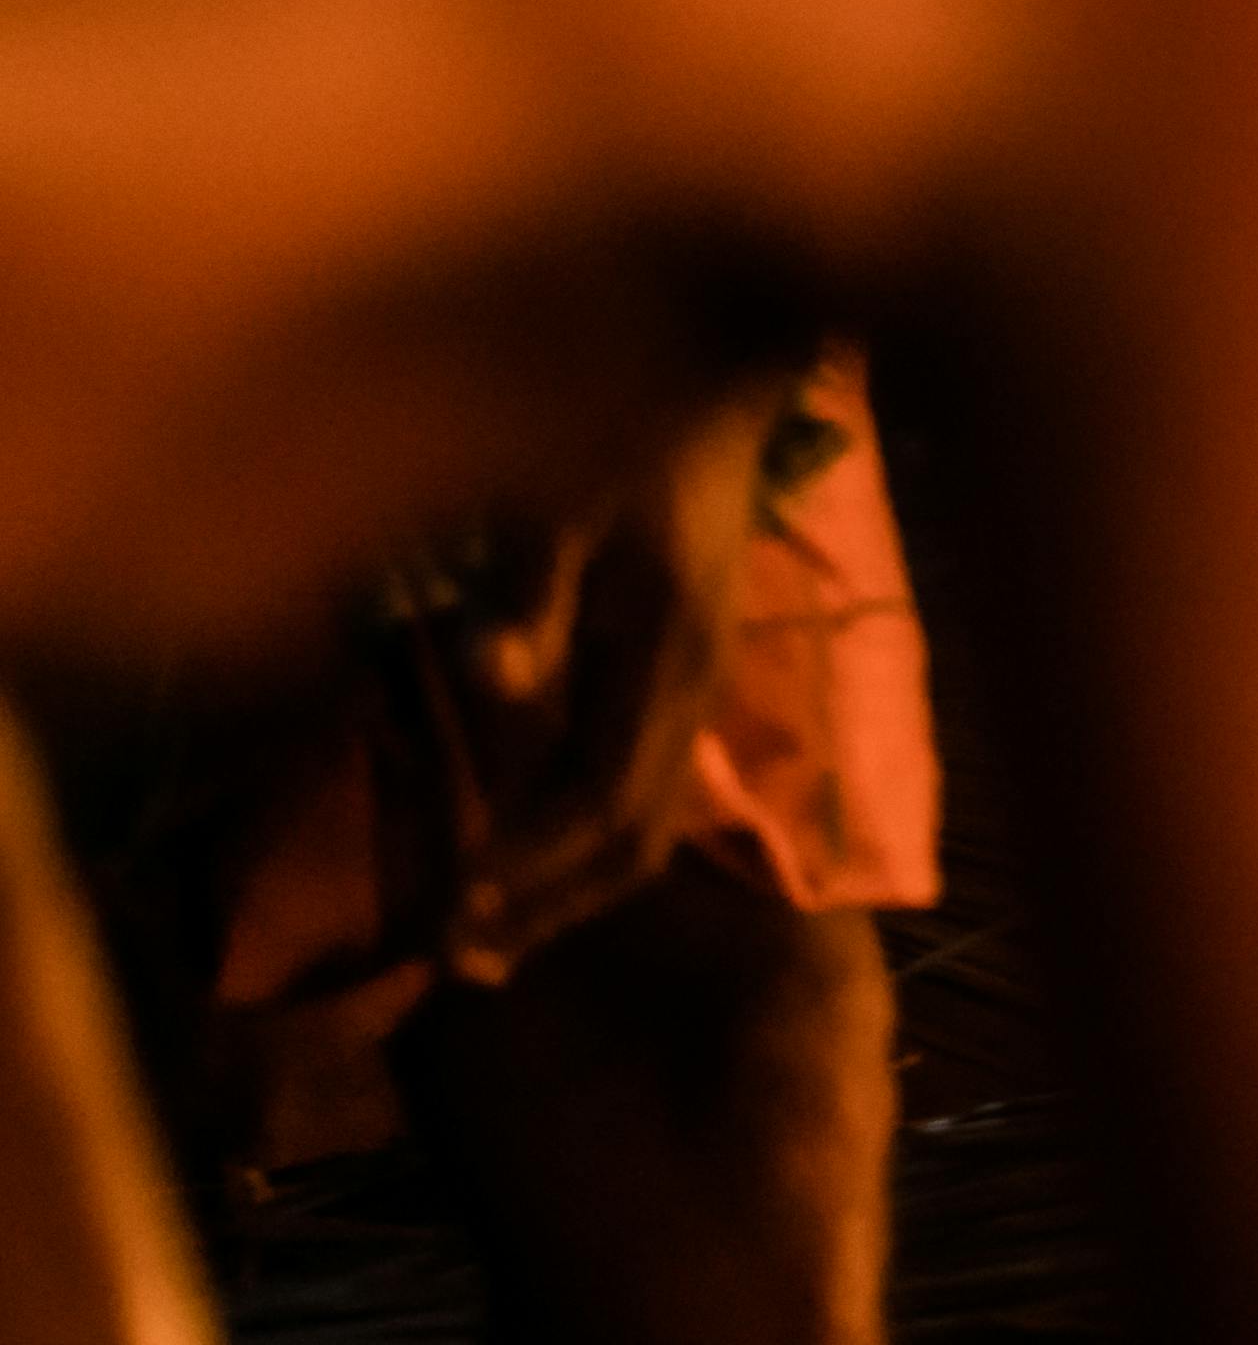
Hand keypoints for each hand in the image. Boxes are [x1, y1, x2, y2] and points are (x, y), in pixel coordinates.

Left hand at [408, 386, 802, 971]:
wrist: (722, 381)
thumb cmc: (634, 430)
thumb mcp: (567, 500)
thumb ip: (532, 596)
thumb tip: (487, 685)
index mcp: (667, 656)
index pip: (603, 803)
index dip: (528, 872)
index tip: (449, 921)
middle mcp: (693, 686)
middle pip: (636, 837)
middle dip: (547, 907)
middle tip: (456, 963)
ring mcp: (697, 681)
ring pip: (646, 819)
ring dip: (565, 886)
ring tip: (486, 936)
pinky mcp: (679, 668)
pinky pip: (639, 782)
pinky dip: (580, 835)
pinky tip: (527, 847)